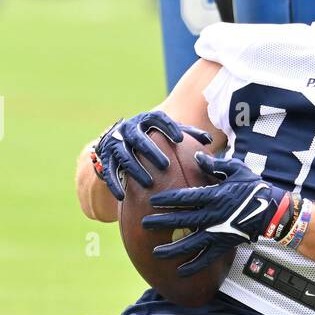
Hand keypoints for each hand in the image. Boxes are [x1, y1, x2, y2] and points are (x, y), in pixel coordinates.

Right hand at [91, 110, 211, 201]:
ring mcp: (115, 143)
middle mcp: (128, 128)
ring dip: (135, 169)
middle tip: (165, 165)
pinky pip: (108, 171)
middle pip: (138, 137)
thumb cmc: (152, 138)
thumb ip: (187, 134)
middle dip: (150, 150)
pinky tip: (122, 196)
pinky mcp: (105, 158)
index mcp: (145, 120)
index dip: (168, 127)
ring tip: (149, 183)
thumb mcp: (167, 133)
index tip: (180, 138)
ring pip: (123, 155)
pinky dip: (114, 182)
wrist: (118, 139)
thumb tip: (208, 141)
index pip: (157, 118)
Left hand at [143, 153, 295, 276]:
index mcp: (215, 196)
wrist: (273, 210)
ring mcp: (218, 232)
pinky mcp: (224, 244)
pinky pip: (207, 258)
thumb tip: (197, 156)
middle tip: (145, 224)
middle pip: (183, 220)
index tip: (153, 200)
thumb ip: (215, 164)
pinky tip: (180, 272)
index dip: (168, 200)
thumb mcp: (236, 170)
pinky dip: (194, 265)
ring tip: (156, 253)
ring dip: (173, 248)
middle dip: (163, 222)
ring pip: (192, 242)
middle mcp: (214, 216)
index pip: (186, 198)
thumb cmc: (254, 187)